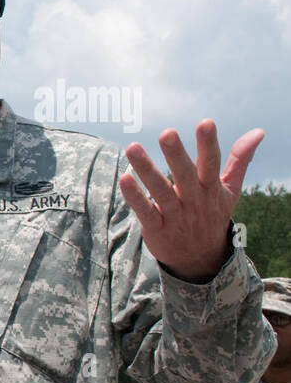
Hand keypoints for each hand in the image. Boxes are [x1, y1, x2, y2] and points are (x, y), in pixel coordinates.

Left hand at [120, 121, 262, 282]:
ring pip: (160, 191)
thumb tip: (258, 131)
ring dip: (146, 170)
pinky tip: (125, 178)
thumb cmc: (213, 215)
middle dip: (176, 155)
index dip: (208, 144)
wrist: (201, 260)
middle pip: (185, 175)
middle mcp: (194, 200)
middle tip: (167, 133)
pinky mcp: (156, 228)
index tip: (206, 123)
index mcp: (211, 188)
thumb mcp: (230, 190)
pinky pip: (145, 211)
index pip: (211, 164)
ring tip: (132, 147)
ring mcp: (175, 215)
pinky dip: (135, 196)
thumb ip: (239, 160)